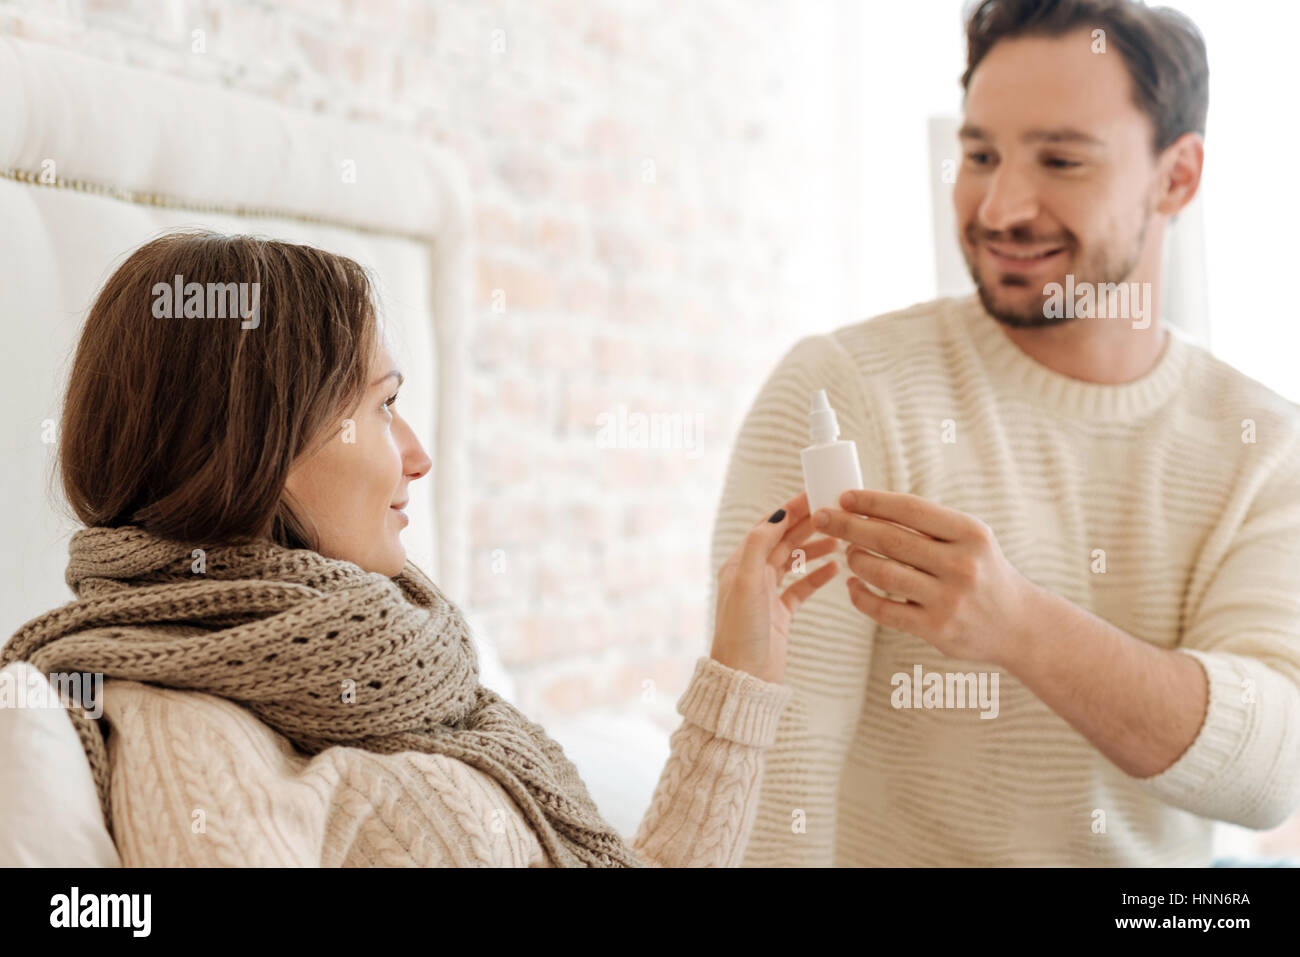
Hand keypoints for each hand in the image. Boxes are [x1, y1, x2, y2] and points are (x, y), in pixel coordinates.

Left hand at [710, 491, 839, 683]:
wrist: (745, 679)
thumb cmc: (742, 632)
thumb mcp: (747, 583)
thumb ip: (760, 545)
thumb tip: (778, 514)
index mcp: (739, 565)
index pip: (768, 528)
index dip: (791, 510)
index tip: (815, 495)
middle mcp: (751, 576)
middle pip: (782, 542)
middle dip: (807, 525)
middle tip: (835, 513)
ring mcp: (766, 595)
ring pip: (793, 562)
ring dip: (814, 549)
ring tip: (839, 539)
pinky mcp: (780, 614)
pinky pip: (800, 587)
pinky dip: (817, 576)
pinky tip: (834, 568)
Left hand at [812, 488, 1031, 665]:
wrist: (1018, 624)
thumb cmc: (983, 571)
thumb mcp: (970, 539)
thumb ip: (929, 526)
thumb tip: (868, 506)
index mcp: (971, 533)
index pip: (910, 509)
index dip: (872, 501)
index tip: (844, 496)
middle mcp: (962, 565)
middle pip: (890, 539)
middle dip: (849, 525)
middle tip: (824, 518)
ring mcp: (949, 599)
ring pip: (883, 573)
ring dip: (856, 559)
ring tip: (848, 552)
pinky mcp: (936, 630)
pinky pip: (884, 610)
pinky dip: (860, 596)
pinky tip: (853, 586)